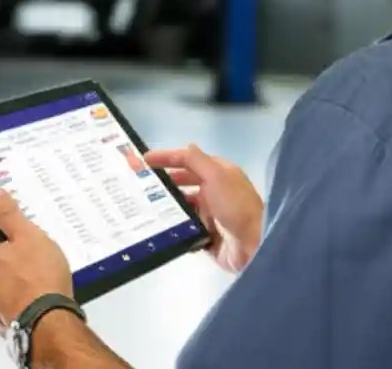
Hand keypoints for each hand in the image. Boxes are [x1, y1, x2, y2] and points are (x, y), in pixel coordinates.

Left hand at [0, 184, 73, 334]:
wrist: (49, 320)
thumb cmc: (39, 273)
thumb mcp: (28, 234)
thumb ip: (7, 212)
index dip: (13, 239)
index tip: (31, 243)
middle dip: (14, 262)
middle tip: (41, 262)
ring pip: (3, 286)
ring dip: (17, 284)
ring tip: (42, 283)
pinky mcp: (4, 323)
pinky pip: (11, 305)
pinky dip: (21, 302)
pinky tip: (38, 301)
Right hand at [146, 144, 263, 273]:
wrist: (254, 245)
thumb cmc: (235, 206)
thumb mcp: (217, 176)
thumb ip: (199, 162)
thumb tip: (185, 147)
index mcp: (218, 174)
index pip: (189, 161)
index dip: (167, 158)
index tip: (144, 160)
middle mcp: (213, 192)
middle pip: (183, 184)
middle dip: (163, 182)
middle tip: (137, 185)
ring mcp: (210, 216)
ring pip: (182, 207)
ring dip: (165, 206)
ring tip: (141, 207)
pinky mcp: (206, 237)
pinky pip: (185, 230)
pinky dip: (173, 228)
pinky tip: (155, 228)